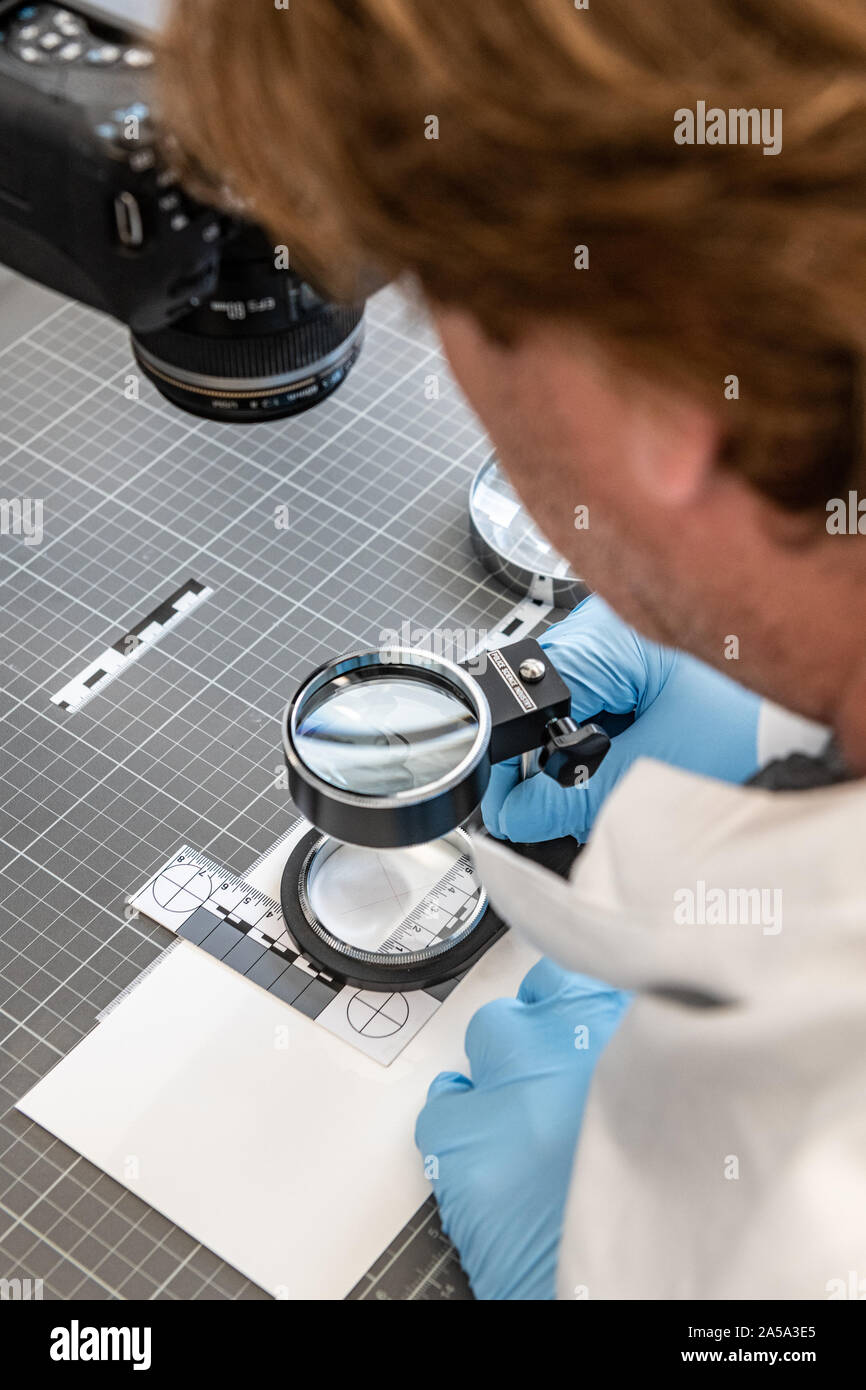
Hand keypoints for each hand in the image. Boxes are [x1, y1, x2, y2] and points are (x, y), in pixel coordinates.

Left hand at [415, 958, 629, 1299]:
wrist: (624, 1294)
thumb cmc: (652, 1219)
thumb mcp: (668, 1118)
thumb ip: (637, 1065)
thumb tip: (616, 1042)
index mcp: (626, 1040)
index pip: (580, 978)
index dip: (571, 1000)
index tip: (569, 1016)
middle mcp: (567, 1048)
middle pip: (530, 1004)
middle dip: (533, 1034)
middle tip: (545, 1076)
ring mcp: (511, 1090)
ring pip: (486, 1036)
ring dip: (498, 1072)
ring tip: (518, 1121)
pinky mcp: (464, 1143)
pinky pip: (441, 1106)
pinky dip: (455, 1125)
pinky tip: (481, 1155)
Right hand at [482, 594, 760, 842]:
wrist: (812, 722)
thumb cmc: (754, 724)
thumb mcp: (649, 769)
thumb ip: (571, 796)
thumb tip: (515, 812)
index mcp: (604, 635)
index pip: (528, 699)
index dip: (521, 758)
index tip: (521, 801)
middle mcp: (609, 624)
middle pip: (547, 703)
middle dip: (558, 756)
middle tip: (586, 794)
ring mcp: (626, 637)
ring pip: (573, 706)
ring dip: (585, 749)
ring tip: (629, 769)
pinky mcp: (643, 657)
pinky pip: (602, 700)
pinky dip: (612, 736)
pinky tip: (642, 751)